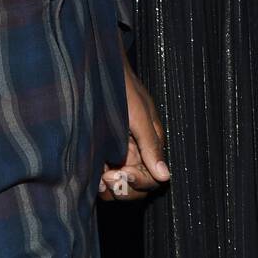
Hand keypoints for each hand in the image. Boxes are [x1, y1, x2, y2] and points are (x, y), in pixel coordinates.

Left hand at [99, 58, 169, 201]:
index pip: (153, 180)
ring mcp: (118, 153)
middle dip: (124, 188)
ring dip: (110, 188)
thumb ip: (151, 145)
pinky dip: (98, 181)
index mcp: (151, 144)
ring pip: (119, 186)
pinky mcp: (101, 152)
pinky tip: (92, 175)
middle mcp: (137, 152)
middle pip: (137, 188)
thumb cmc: (121, 87)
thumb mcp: (139, 115)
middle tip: (107, 176)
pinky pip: (103, 177)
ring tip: (98, 178)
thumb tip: (165, 176)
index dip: (139, 183)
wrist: (97, 69)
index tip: (123, 173)